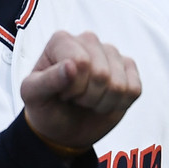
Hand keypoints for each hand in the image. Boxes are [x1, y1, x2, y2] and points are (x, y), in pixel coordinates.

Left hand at [20, 31, 141, 152]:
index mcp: (61, 41)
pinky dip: (119, 104)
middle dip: (88, 97)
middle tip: (75, 99)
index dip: (73, 87)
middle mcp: (88, 40)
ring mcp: (111, 53)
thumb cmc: (46, 107)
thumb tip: (71, 65)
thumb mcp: (33, 97)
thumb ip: (47, 81)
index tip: (61, 93)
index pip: (81, 62)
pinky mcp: (128, 67)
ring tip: (88, 101)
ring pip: (119, 84)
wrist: (64, 127)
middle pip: (102, 74)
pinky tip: (105, 101)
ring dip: (102, 103)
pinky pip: (134, 89)